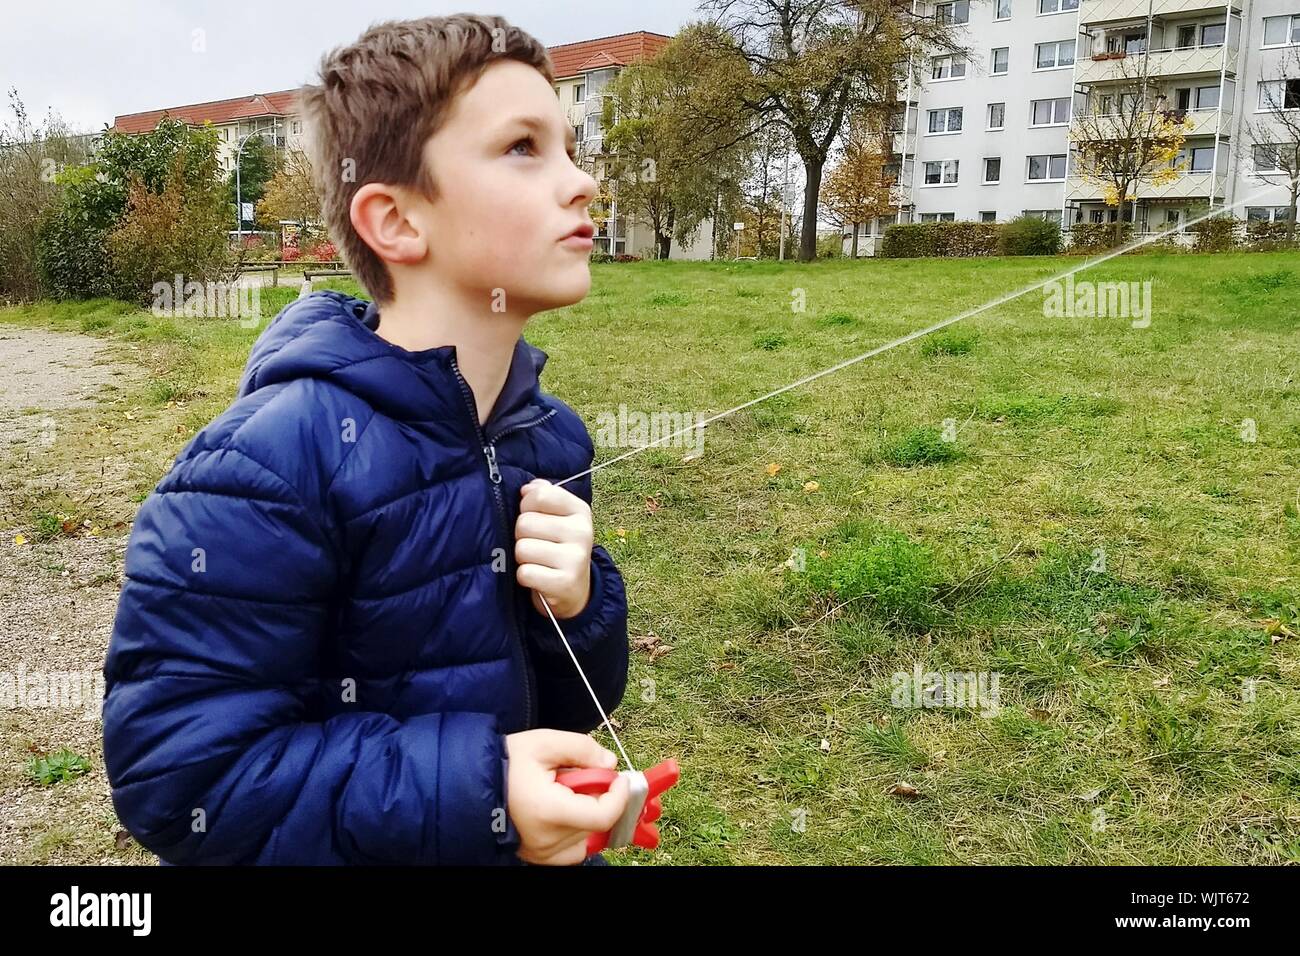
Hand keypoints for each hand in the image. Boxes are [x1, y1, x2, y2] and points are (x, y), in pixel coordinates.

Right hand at [505, 729, 629, 864]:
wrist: (471, 782)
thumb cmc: (507, 762)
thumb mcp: (544, 742)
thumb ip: (582, 749)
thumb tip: (610, 764)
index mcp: (549, 811)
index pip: (603, 816)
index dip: (619, 796)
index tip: (619, 778)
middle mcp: (547, 840)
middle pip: (596, 824)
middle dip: (600, 798)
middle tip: (585, 776)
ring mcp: (542, 853)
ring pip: (587, 838)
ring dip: (589, 815)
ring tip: (569, 793)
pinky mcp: (538, 858)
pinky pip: (573, 851)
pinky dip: (578, 833)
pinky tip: (567, 812)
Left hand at [515, 479, 592, 619]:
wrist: (575, 589)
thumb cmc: (559, 546)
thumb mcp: (558, 517)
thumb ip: (543, 496)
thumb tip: (527, 488)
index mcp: (580, 510)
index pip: (539, 495)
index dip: (526, 506)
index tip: (533, 516)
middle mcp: (582, 532)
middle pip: (524, 523)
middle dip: (522, 536)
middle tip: (537, 545)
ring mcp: (575, 558)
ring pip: (522, 548)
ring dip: (523, 558)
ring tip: (538, 561)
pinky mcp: (564, 583)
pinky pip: (524, 573)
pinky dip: (525, 577)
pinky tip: (538, 577)